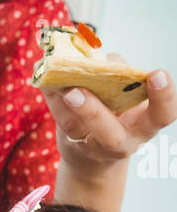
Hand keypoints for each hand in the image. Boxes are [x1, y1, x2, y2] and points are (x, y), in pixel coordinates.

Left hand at [42, 61, 175, 172]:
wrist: (93, 154)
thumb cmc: (119, 116)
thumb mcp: (130, 99)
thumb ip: (122, 77)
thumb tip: (100, 57)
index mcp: (146, 124)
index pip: (164, 114)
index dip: (164, 96)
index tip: (158, 74)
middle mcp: (121, 140)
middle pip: (110, 134)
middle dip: (94, 112)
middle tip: (77, 91)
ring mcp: (91, 144)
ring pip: (76, 127)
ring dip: (61, 102)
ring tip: (61, 85)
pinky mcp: (69, 140)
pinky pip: (59, 118)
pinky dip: (52, 96)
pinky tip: (46, 80)